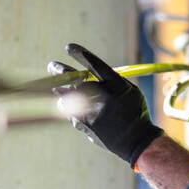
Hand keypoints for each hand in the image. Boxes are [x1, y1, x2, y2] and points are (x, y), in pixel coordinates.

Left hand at [47, 43, 162, 167]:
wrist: (136, 140)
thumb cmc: (134, 111)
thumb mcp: (128, 90)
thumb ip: (109, 80)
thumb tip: (85, 70)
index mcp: (116, 85)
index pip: (94, 64)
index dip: (79, 54)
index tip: (69, 47)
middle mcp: (103, 98)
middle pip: (75, 79)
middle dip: (60, 70)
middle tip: (51, 66)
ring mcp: (92, 113)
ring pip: (67, 97)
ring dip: (59, 90)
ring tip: (56, 86)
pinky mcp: (85, 125)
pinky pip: (70, 113)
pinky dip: (69, 109)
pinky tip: (72, 107)